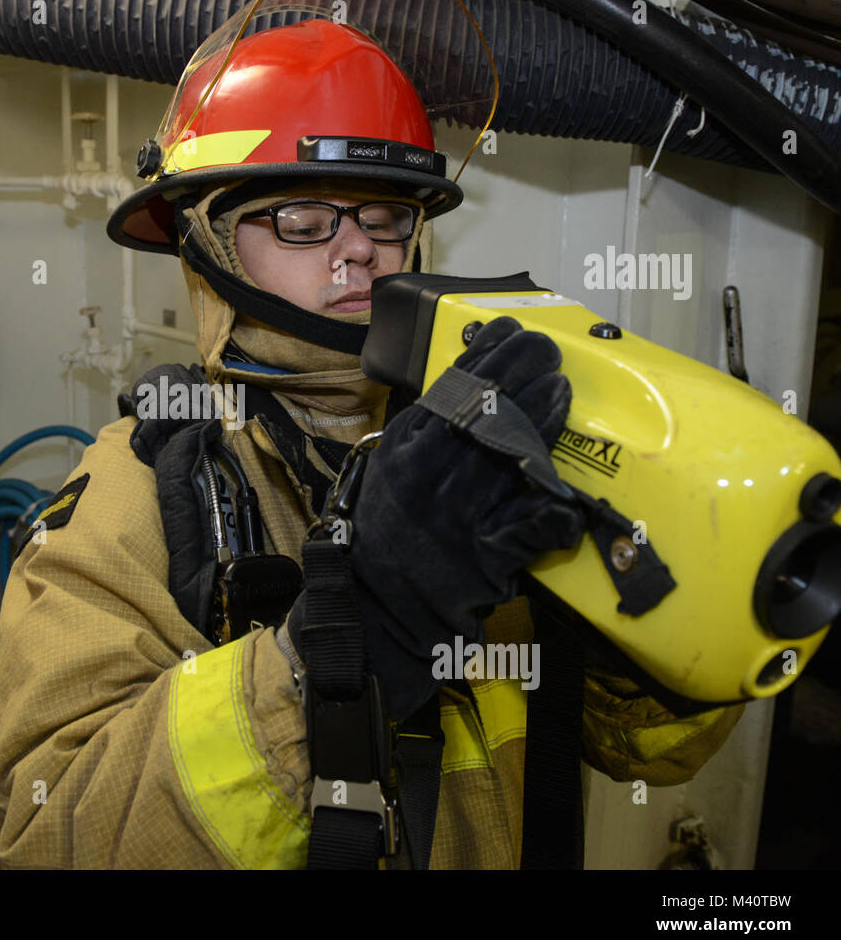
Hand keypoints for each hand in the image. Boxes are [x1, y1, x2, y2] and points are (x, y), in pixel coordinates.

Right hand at [293, 316, 583, 717]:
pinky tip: (566, 492)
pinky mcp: (483, 555)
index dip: (489, 355)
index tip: (514, 333)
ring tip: (561, 390)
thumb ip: (420, 438)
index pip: (451, 387)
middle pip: (485, 408)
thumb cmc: (381, 537)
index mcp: (404, 450)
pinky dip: (550, 510)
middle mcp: (429, 473)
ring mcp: (457, 512)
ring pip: (509, 452)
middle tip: (548, 352)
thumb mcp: (386, 473)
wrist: (373, 607)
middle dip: (522, 371)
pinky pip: (527, 526)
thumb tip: (460, 395)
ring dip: (542, 417)